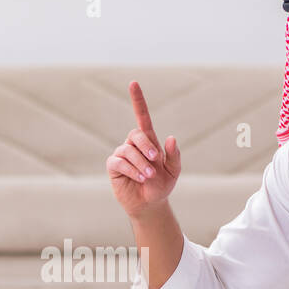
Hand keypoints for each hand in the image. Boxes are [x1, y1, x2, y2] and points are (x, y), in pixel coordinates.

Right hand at [107, 80, 180, 218]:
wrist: (150, 204)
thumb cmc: (161, 186)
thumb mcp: (174, 171)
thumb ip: (174, 155)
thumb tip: (171, 138)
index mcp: (149, 142)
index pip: (142, 117)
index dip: (138, 100)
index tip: (133, 83)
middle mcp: (133, 145)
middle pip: (135, 134)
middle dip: (146, 146)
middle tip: (155, 161)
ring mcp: (122, 155)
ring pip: (128, 150)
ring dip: (141, 163)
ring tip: (149, 176)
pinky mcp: (114, 167)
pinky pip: (119, 162)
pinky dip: (131, 170)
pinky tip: (139, 178)